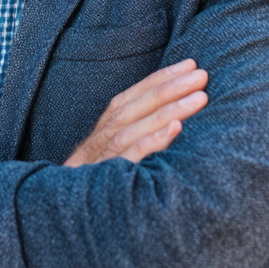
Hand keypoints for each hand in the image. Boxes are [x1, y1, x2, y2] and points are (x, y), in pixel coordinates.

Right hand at [64, 59, 207, 166]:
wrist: (66, 203)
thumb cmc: (97, 175)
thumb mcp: (113, 149)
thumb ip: (135, 130)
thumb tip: (172, 116)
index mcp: (109, 123)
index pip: (137, 93)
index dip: (163, 76)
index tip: (191, 64)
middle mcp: (107, 132)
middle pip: (140, 103)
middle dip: (172, 86)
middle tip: (202, 75)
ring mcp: (107, 153)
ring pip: (139, 124)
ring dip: (170, 108)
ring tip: (199, 98)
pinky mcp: (110, 175)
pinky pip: (133, 153)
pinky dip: (153, 140)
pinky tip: (176, 129)